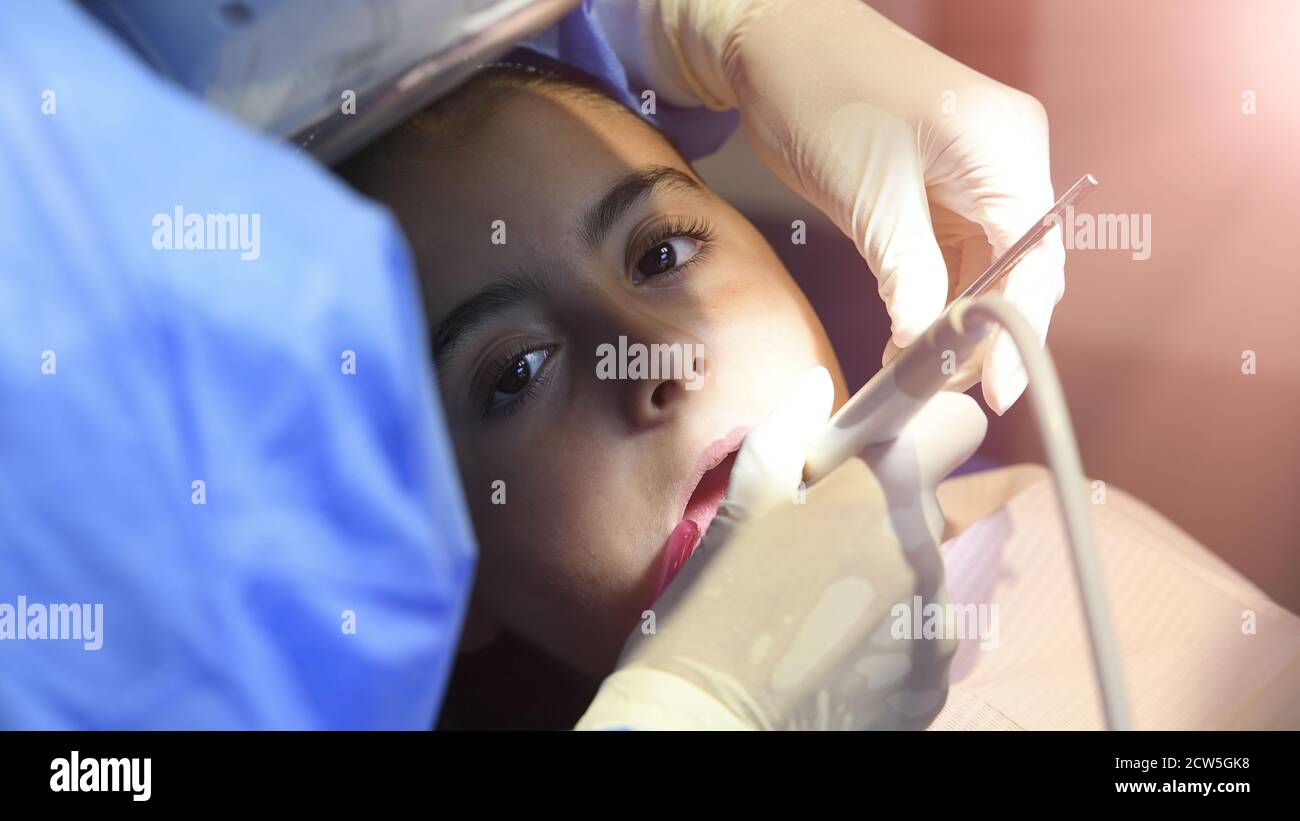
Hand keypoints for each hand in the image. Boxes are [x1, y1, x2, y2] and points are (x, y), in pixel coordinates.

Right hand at [576, 367, 986, 729]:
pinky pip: (918, 634)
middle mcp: (924, 552)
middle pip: (928, 505)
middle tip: (816, 541)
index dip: (923, 429)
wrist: (713, 722)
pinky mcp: (933, 681)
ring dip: (882, 577)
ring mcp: (935, 622)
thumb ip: (787, 430)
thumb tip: (816, 385)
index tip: (887, 449)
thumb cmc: (716, 605)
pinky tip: (827, 650)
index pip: (957, 426)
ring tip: (812, 608)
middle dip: (883, 511)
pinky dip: (884, 637)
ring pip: (922, 572)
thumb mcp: (741, 504)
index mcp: (878, 493)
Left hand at [627, 0, 1065, 413]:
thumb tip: (925, 346)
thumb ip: (909, 275)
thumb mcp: (870, 196)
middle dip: (987, 334)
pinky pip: (952, 257)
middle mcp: (1005, 163)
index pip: (1033, 259)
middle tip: (950, 392)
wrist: (774, 43)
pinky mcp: (939, 191)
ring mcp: (975, 177)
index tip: (996, 389)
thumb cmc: (823, 93)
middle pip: (1020, 269)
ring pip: (985, 270)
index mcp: (1007, 150)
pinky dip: (933, 300)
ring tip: (920, 377)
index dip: (1017, 330)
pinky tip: (908, 341)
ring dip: (956, 324)